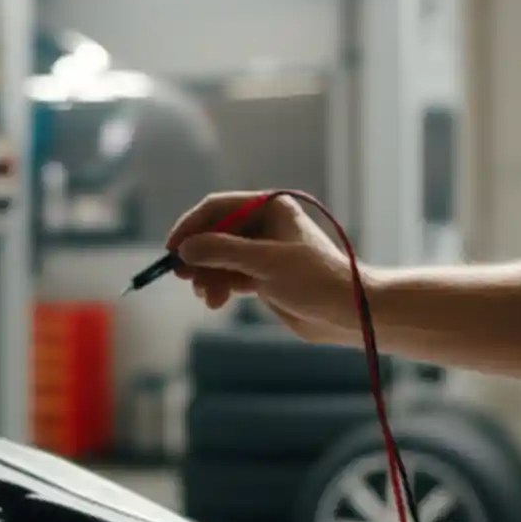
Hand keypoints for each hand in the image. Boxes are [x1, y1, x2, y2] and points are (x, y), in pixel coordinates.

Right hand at [166, 191, 366, 344]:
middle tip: (183, 277)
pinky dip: (219, 286)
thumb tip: (185, 249)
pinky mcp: (263, 275)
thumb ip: (223, 252)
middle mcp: (264, 225)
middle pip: (215, 233)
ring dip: (208, 276)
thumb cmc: (315, 280)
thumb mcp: (265, 262)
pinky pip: (229, 275)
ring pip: (219, 258)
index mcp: (268, 207)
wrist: (348, 313)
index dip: (191, 226)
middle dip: (199, 256)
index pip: (218, 208)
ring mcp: (262, 251)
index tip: (172, 249)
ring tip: (207, 297)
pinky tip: (216, 301)